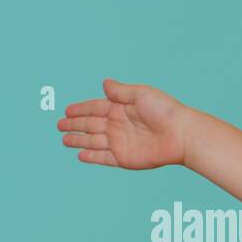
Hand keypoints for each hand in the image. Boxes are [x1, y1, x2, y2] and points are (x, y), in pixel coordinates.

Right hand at [57, 79, 190, 168]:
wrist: (182, 134)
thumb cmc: (166, 111)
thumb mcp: (141, 94)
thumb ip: (121, 92)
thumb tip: (104, 83)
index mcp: (121, 109)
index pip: (95, 108)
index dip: (81, 109)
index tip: (67, 110)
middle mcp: (119, 126)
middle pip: (91, 125)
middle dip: (75, 125)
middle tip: (59, 125)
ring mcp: (121, 143)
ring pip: (93, 142)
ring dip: (78, 140)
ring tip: (64, 139)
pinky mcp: (125, 158)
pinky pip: (104, 158)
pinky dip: (92, 157)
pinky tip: (80, 154)